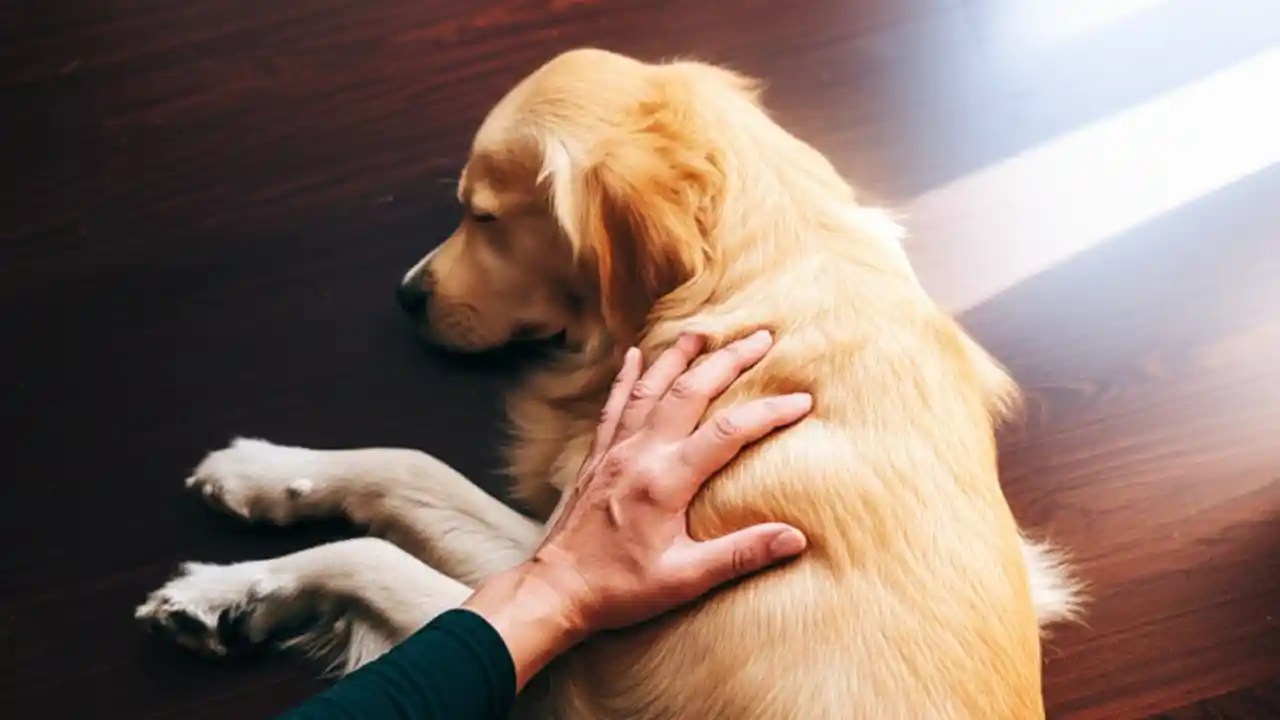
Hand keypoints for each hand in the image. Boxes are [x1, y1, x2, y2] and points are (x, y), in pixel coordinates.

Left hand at [464, 330, 811, 688]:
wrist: (557, 590)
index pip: (727, 433)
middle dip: (728, 361)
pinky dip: (627, 378)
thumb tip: (796, 538)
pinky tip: (634, 355)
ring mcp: (615, 451)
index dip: (768, 412)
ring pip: (650, 389)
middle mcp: (639, 454)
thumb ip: (741, 554)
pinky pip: (614, 406)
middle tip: (761, 337)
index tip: (801, 400)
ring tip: (704, 332)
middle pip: (690, 391)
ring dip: (678, 357)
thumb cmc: (620, 590)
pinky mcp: (597, 457)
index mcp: (665, 481)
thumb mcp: (685, 579)